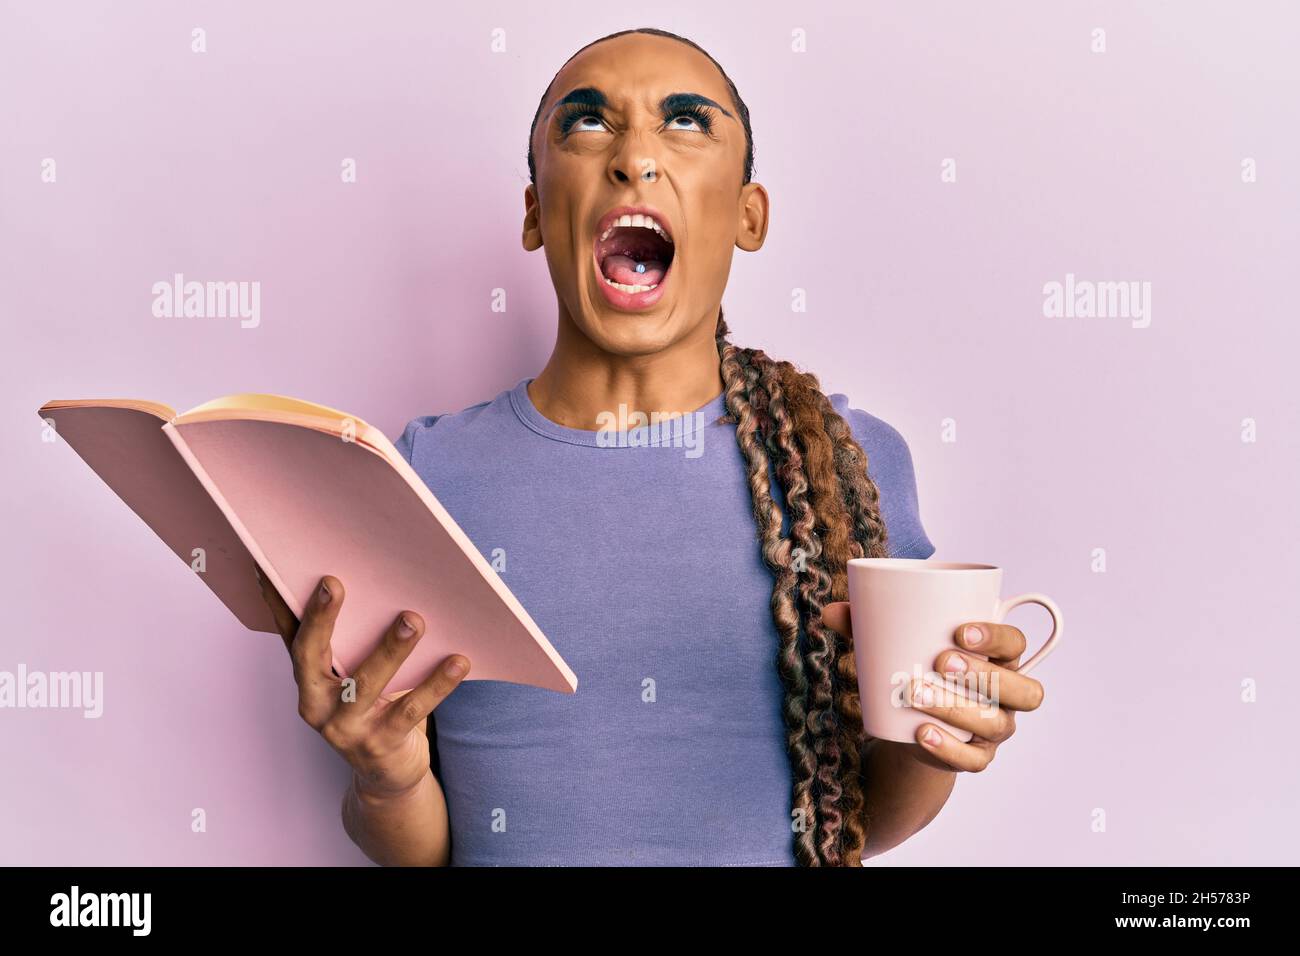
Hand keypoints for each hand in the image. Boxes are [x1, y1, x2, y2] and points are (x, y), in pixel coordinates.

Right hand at [255, 568, 470, 798]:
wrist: (388, 775)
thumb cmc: (370, 709)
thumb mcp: (349, 677)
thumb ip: (345, 641)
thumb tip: (354, 580)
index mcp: (307, 680)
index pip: (288, 636)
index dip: (277, 604)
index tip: (269, 568)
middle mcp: (316, 705)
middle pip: (311, 657)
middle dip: (322, 620)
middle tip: (334, 583)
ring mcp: (346, 727)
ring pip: (366, 684)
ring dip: (390, 650)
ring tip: (412, 620)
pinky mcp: (382, 743)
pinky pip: (412, 709)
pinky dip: (437, 684)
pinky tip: (458, 661)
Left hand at [823, 602, 1045, 773]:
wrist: (910, 724)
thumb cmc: (914, 670)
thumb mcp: (896, 647)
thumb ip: (868, 627)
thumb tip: (830, 611)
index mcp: (998, 658)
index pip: (1015, 644)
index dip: (997, 637)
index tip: (960, 630)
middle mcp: (1007, 696)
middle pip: (1023, 689)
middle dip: (984, 673)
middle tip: (939, 661)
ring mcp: (996, 729)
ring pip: (996, 723)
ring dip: (957, 707)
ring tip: (916, 693)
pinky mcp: (977, 758)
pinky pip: (974, 760)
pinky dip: (948, 748)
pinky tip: (922, 733)